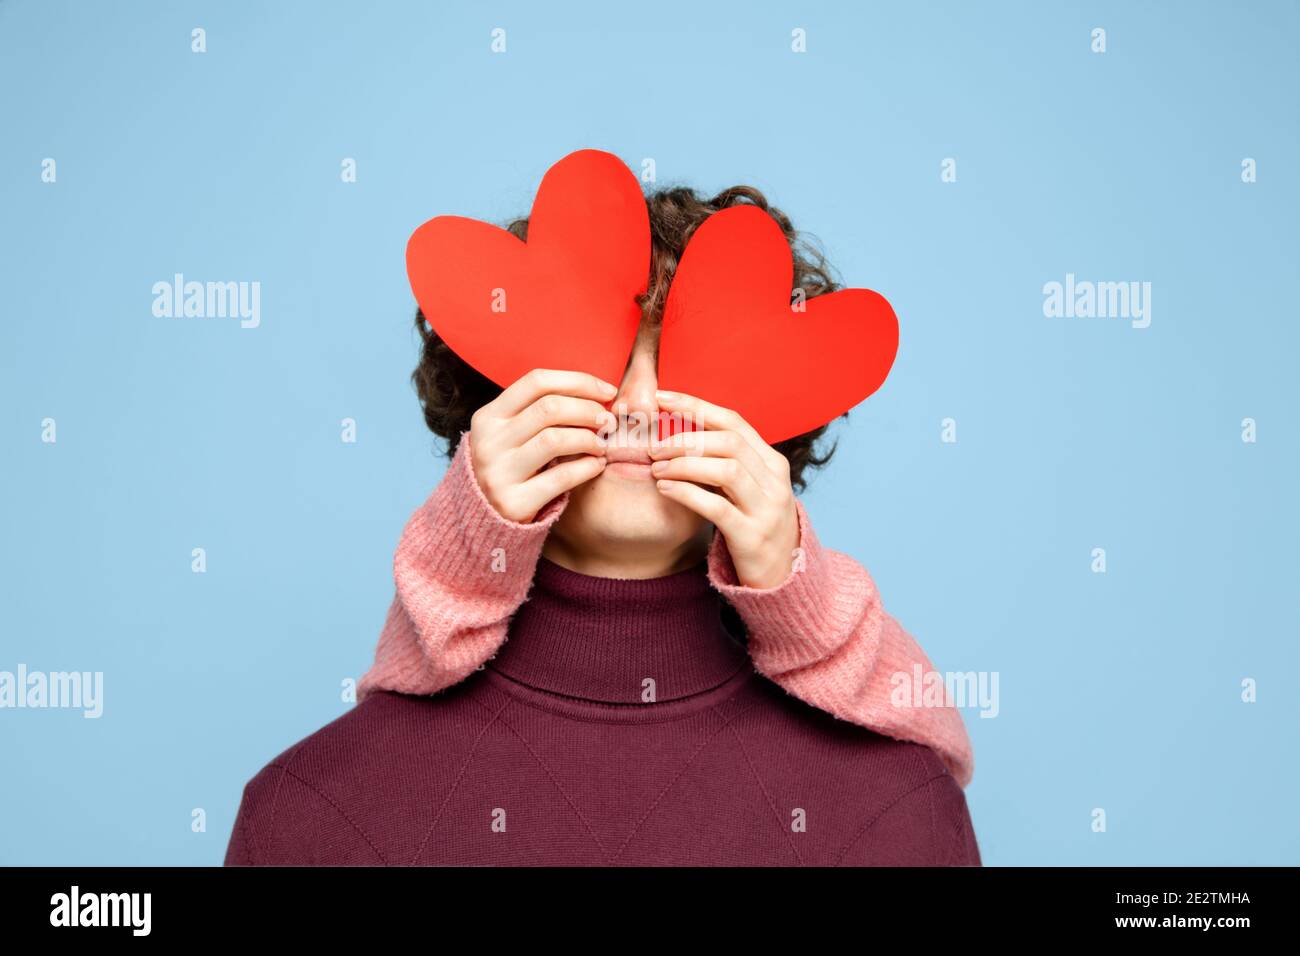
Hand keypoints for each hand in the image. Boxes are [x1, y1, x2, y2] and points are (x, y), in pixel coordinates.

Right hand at [468, 369, 617, 522]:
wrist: (486, 520)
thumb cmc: (513, 468)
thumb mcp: (512, 434)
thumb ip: (540, 412)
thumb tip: (594, 392)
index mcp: (488, 416)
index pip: (537, 381)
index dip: (578, 382)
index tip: (608, 391)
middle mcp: (488, 441)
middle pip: (549, 408)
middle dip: (588, 410)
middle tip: (608, 421)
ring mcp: (497, 472)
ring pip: (555, 440)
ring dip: (589, 439)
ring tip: (602, 445)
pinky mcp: (512, 502)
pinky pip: (561, 477)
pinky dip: (587, 467)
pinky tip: (597, 465)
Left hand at [649, 389, 800, 588]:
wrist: (782, 575)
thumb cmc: (753, 524)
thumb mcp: (746, 488)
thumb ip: (724, 461)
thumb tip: (679, 431)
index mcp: (772, 461)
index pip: (732, 421)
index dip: (695, 406)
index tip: (660, 398)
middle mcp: (774, 480)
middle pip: (729, 442)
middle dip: (685, 438)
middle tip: (653, 447)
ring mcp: (767, 509)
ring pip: (726, 470)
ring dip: (684, 464)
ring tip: (656, 469)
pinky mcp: (752, 536)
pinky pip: (717, 507)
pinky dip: (686, 493)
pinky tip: (665, 489)